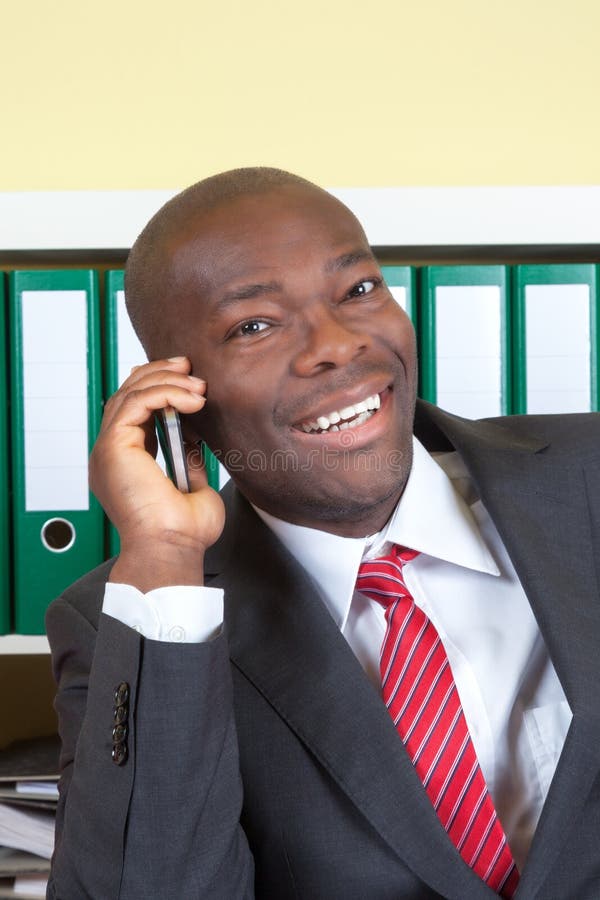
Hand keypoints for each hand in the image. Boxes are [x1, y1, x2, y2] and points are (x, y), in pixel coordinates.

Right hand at [89, 357, 224, 589]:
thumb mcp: (192, 485)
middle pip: (125, 395)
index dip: (157, 387)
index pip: (132, 411)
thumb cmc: (183, 531)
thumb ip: (187, 458)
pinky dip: (164, 393)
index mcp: (125, 463)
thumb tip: (194, 435)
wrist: (173, 548)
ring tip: (198, 386)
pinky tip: (191, 399)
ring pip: (129, 393)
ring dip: (166, 382)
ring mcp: (109, 450)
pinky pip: (135, 403)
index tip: (188, 377)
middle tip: (188, 366)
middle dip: (159, 374)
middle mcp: (111, 455)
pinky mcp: (113, 447)